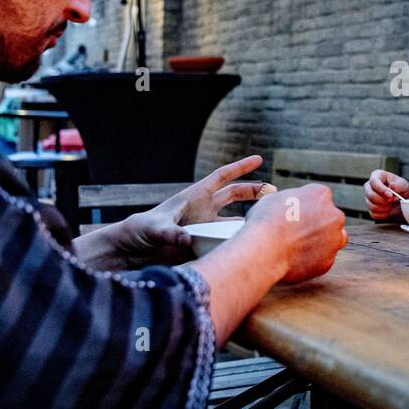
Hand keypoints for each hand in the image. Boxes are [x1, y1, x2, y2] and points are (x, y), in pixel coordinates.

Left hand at [110, 156, 273, 265]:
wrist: (133, 249)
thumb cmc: (141, 230)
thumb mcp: (154, 228)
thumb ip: (170, 233)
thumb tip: (186, 240)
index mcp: (195, 196)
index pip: (222, 177)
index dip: (240, 167)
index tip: (259, 159)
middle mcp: (204, 209)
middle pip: (235, 195)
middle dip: (255, 191)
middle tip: (275, 193)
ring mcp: (205, 226)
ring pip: (235, 219)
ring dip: (250, 220)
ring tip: (269, 221)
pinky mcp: (204, 242)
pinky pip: (226, 240)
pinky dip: (238, 241)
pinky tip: (251, 246)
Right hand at [245, 183, 347, 282]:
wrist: (264, 250)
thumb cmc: (264, 222)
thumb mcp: (273, 199)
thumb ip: (288, 200)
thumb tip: (286, 203)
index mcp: (321, 194)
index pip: (321, 198)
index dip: (308, 207)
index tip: (297, 215)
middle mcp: (334, 215)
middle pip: (331, 219)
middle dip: (319, 225)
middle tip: (299, 233)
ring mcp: (334, 239)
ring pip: (333, 240)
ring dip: (322, 242)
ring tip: (300, 248)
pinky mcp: (329, 261)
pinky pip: (323, 260)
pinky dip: (313, 260)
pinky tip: (296, 261)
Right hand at [364, 169, 408, 219]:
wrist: (403, 202)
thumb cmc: (401, 190)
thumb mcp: (404, 185)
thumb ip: (399, 185)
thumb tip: (392, 187)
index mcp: (378, 176)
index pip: (374, 181)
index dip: (381, 189)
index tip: (390, 195)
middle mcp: (370, 186)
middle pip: (370, 194)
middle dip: (383, 200)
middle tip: (392, 200)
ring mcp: (368, 198)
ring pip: (371, 205)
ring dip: (384, 207)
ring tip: (391, 204)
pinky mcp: (370, 208)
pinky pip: (373, 214)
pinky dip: (383, 214)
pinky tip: (388, 209)